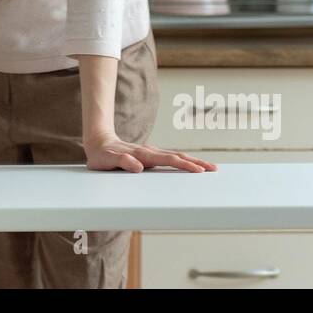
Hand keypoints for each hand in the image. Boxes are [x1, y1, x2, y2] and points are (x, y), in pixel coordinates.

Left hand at [82, 132, 218, 172]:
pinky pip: (171, 158)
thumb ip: (122, 162)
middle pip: (178, 156)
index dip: (184, 165)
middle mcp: (150, 151)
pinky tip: (192, 166)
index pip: (168, 160)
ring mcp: (152, 152)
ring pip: (176, 156)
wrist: (99, 142)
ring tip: (209, 168)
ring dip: (193, 161)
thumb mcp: (107, 160)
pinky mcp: (151, 155)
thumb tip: (138, 167)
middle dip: (196, 162)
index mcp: (143, 154)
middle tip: (214, 170)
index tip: (198, 170)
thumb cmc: (102, 155)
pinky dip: (184, 161)